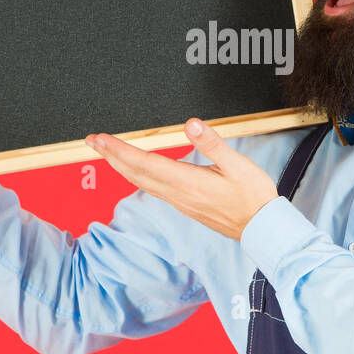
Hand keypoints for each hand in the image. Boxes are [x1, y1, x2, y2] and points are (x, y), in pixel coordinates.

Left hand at [85, 118, 278, 240]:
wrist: (262, 228)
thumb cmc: (254, 197)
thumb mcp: (239, 165)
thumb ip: (213, 144)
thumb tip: (191, 124)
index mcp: (189, 182)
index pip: (145, 163)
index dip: (121, 150)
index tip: (102, 139)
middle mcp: (178, 194)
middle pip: (136, 174)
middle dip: (111, 156)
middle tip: (91, 141)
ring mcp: (180, 202)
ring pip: (141, 182)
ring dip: (120, 166)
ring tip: (106, 152)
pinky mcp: (185, 205)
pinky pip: (152, 189)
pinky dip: (136, 176)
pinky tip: (134, 170)